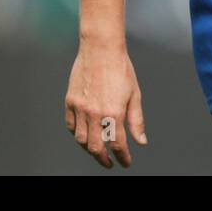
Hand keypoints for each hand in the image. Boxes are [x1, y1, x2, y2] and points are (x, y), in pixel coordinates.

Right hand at [65, 41, 147, 167]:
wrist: (101, 48)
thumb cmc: (120, 68)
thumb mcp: (134, 94)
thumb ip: (136, 121)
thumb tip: (141, 142)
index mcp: (114, 112)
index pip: (118, 144)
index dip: (123, 157)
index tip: (125, 162)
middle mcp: (95, 113)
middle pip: (96, 147)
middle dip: (104, 159)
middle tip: (110, 162)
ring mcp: (80, 107)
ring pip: (81, 140)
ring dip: (90, 149)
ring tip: (98, 150)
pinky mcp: (70, 101)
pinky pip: (71, 125)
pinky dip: (77, 134)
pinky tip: (84, 135)